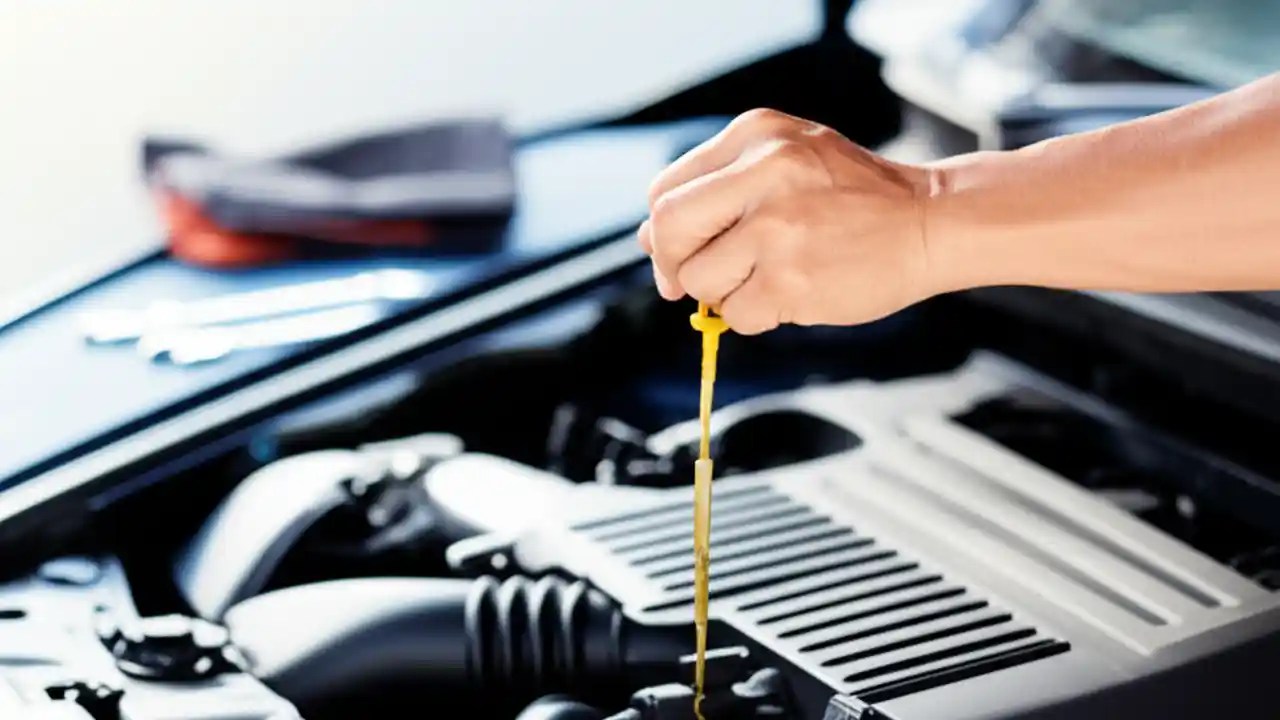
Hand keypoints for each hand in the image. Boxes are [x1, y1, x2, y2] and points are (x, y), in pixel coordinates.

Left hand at [638, 109, 939, 334]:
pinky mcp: (790, 280)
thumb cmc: (856, 197)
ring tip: (765, 280)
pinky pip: (736, 314)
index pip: (667, 189)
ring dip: (721, 294)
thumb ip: (719, 189)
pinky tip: (790, 295)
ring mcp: (776, 229)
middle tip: (692, 283)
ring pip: (699, 280)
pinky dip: (754, 316)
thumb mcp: (788, 160)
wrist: (929, 222)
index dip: (663, 230)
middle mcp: (763, 173)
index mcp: (756, 135)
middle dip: (672, 265)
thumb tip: (647, 238)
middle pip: (668, 229)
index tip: (677, 251)